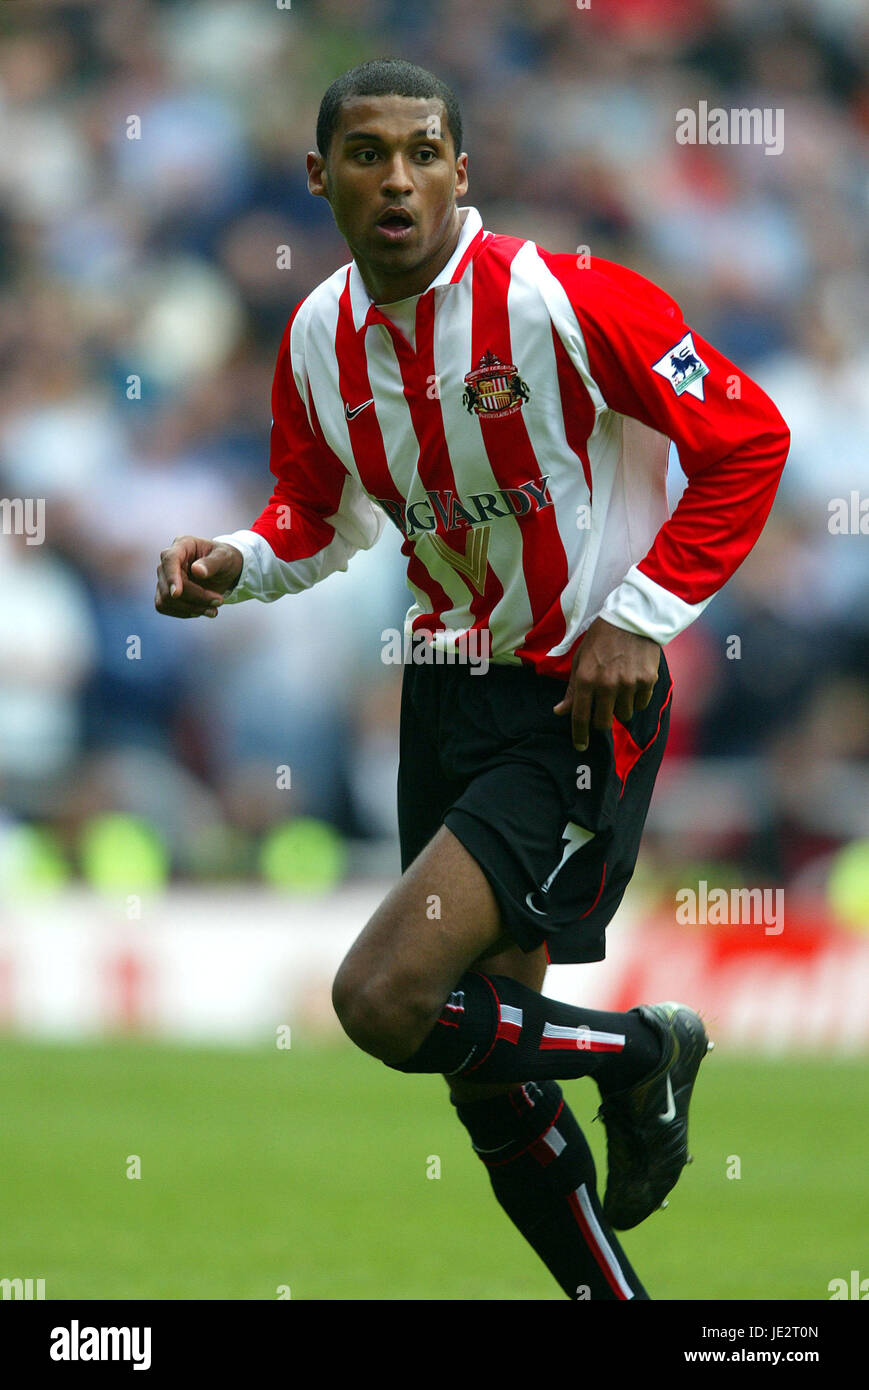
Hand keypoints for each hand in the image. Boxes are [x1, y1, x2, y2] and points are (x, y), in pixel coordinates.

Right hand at [154, 536, 242, 618]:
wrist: (224, 571)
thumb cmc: (224, 560)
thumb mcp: (225, 558)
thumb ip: (212, 563)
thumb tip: (197, 570)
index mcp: (182, 545)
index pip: (170, 559)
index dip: (171, 577)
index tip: (176, 594)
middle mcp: (168, 561)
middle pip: (169, 585)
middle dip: (195, 598)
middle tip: (219, 601)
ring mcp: (164, 577)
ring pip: (165, 600)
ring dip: (191, 608)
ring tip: (213, 610)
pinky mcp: (164, 593)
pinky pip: (165, 607)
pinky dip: (185, 612)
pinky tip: (201, 610)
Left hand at [553, 616, 660, 750]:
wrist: (633, 618)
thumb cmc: (602, 637)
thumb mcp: (581, 659)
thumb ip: (573, 689)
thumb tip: (560, 711)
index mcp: (586, 678)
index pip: (581, 717)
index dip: (579, 736)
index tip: (580, 746)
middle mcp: (607, 684)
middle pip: (603, 722)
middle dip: (601, 722)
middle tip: (603, 711)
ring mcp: (629, 684)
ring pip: (624, 714)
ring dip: (620, 708)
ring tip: (620, 688)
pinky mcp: (647, 681)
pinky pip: (641, 704)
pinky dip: (636, 699)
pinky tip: (633, 683)